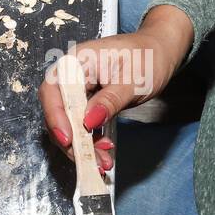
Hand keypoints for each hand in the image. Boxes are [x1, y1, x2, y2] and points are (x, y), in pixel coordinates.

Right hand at [39, 4, 193, 171]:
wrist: (161, 52)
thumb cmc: (148, 58)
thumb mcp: (132, 81)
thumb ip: (109, 101)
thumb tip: (88, 121)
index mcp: (77, 61)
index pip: (53, 90)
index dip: (55, 116)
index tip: (68, 139)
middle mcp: (72, 75)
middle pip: (58, 111)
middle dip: (71, 139)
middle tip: (89, 160)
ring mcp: (79, 90)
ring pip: (70, 122)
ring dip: (82, 145)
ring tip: (102, 162)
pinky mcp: (87, 102)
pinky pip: (82, 124)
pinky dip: (91, 141)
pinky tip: (104, 151)